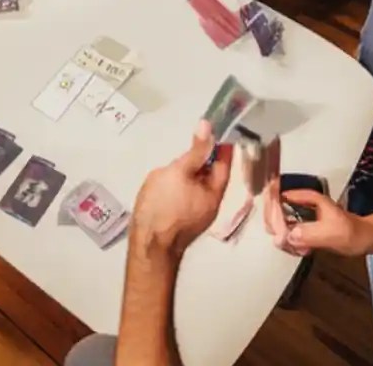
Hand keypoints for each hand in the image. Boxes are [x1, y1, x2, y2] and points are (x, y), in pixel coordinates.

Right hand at [131, 121, 232, 253]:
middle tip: (195, 139)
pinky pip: (188, 196)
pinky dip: (184, 184)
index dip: (221, 143)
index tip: (217, 126)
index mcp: (215, 191)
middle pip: (212, 174)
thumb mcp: (178, 172)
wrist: (149, 246)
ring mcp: (198, 214)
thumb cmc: (163, 207)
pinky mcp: (183, 220)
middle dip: (205, 157)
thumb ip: (195, 151)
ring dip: (193, 171)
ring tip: (180, 160)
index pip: (224, 161)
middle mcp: (211, 203)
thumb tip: (208, 127)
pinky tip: (170, 182)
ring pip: (198, 186)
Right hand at [262, 188, 371, 256]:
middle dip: (276, 228)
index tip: (276, 229)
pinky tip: (301, 250)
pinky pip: (283, 234)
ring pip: (274, 223)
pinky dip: (288, 245)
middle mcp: (299, 203)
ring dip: (282, 239)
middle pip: (271, 208)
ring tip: (300, 248)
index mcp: (307, 196)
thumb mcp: (334, 232)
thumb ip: (310, 233)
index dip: (271, 209)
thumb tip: (288, 235)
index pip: (277, 194)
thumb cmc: (354, 231)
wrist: (365, 239)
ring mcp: (297, 215)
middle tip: (288, 242)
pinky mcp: (299, 227)